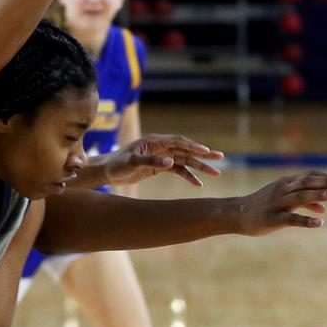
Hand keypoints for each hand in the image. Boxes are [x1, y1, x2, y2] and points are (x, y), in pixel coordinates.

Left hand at [101, 134, 226, 187]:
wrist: (107, 171)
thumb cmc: (117, 164)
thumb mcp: (132, 162)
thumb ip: (151, 161)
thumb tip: (171, 162)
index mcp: (155, 141)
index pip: (179, 142)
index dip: (193, 146)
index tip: (207, 151)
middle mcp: (161, 147)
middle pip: (186, 150)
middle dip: (203, 155)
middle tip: (220, 158)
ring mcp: (161, 157)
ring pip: (185, 161)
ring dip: (199, 167)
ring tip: (215, 173)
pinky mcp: (159, 167)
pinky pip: (178, 170)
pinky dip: (188, 176)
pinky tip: (198, 184)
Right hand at [231, 170, 326, 233]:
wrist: (237, 214)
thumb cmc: (264, 207)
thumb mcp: (285, 202)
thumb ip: (305, 203)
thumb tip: (324, 209)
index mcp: (286, 184)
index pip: (310, 176)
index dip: (326, 178)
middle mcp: (282, 190)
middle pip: (307, 183)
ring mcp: (277, 204)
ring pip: (300, 197)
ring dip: (319, 196)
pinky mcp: (272, 219)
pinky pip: (291, 219)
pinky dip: (306, 220)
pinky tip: (320, 223)